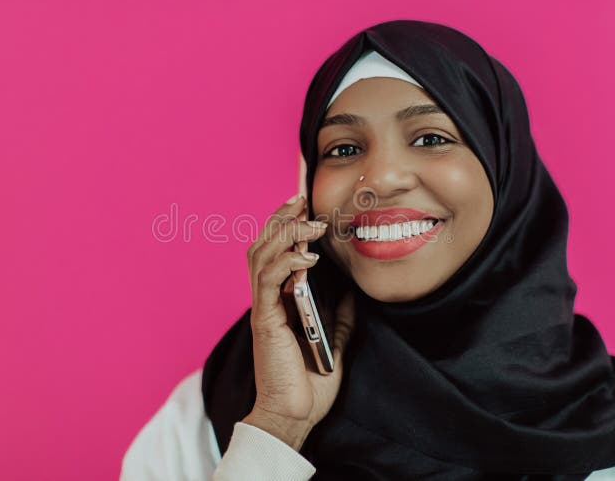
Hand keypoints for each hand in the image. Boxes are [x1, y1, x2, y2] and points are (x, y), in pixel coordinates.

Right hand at [243, 194, 356, 450]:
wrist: (295, 415)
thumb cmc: (310, 383)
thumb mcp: (334, 341)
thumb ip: (340, 315)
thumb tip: (353, 292)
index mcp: (279, 300)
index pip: (275, 252)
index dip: (285, 225)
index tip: (304, 205)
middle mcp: (267, 299)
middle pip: (263, 245)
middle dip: (281, 218)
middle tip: (301, 199)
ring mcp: (264, 308)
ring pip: (261, 256)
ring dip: (284, 233)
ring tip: (309, 221)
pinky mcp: (266, 320)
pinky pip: (269, 282)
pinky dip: (285, 262)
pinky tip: (307, 256)